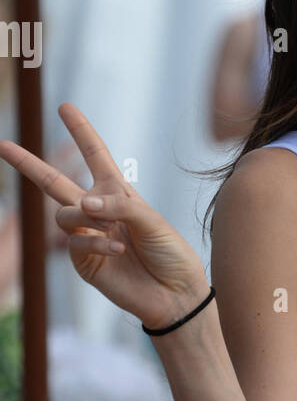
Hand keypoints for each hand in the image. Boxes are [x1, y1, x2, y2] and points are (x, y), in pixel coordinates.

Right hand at [0, 102, 209, 329]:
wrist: (174, 293)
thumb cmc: (170, 252)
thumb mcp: (152, 220)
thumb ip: (118, 206)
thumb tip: (82, 204)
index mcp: (118, 193)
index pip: (94, 155)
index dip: (81, 131)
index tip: (65, 107)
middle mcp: (98, 212)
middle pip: (54, 182)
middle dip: (28, 164)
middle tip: (2, 145)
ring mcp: (87, 236)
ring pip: (64, 213)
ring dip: (86, 217)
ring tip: (114, 231)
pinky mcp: (83, 261)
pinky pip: (75, 241)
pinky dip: (95, 241)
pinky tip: (117, 248)